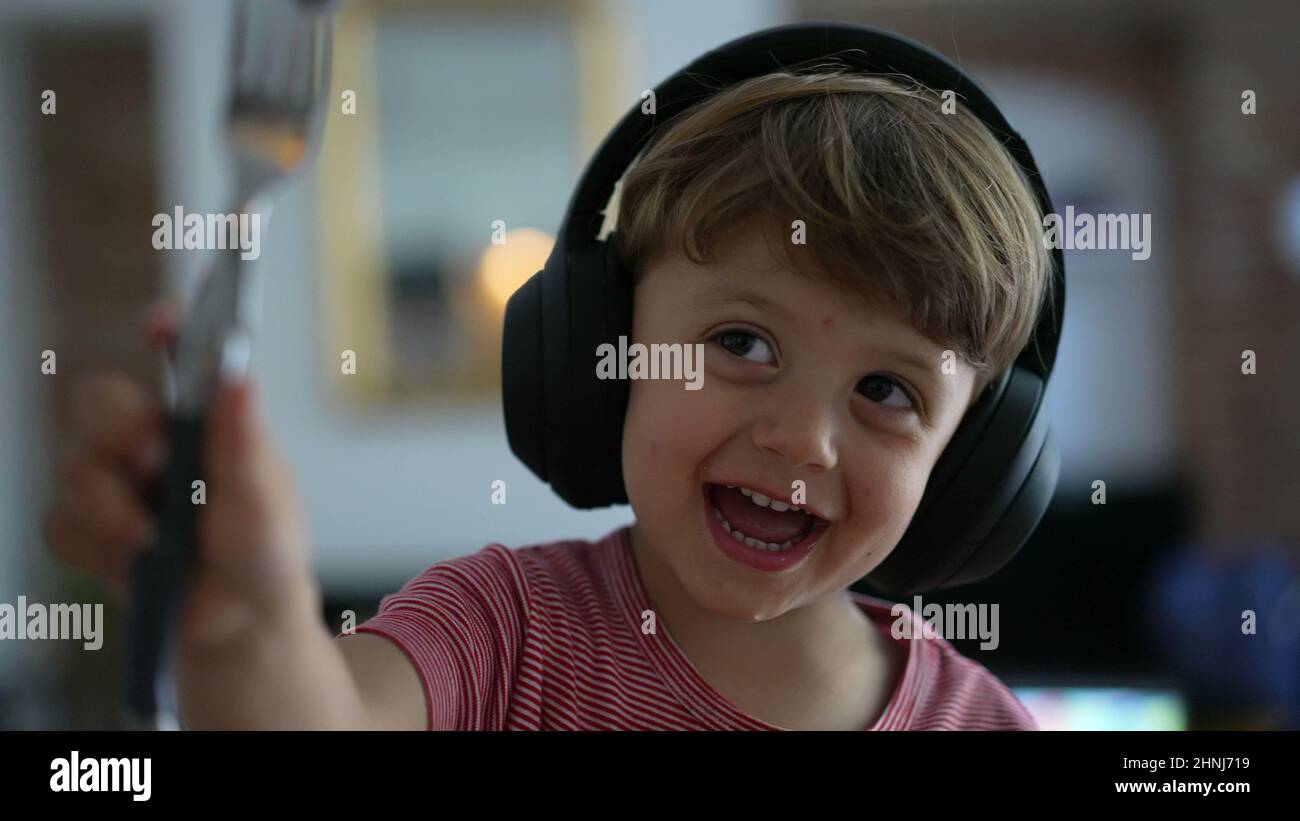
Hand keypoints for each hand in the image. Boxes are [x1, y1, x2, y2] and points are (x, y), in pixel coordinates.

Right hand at [44, 302, 319, 649]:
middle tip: (151, 457)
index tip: (162, 325)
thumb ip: (244, 441)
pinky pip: (61, 526)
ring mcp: (116, 485)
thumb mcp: (263, 498)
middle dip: (117, 427)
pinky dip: (96, 549)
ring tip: (152, 540)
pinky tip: (135, 566)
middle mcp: (153, 441)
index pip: (177, 357)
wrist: (239, 627)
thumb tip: (239, 375)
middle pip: (98, 401)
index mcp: (202, 420)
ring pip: (73, 468)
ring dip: (110, 506)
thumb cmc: (262, 553)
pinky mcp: (91, 533)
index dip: (165, 331)